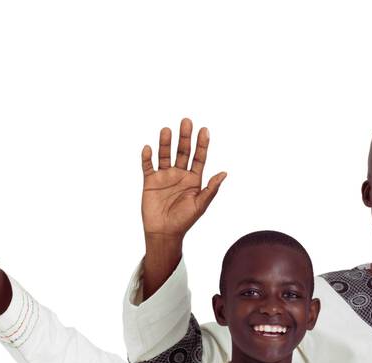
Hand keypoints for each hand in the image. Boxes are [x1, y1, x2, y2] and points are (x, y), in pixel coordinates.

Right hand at [141, 118, 226, 241]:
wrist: (164, 233)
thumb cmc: (184, 221)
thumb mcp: (200, 205)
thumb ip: (211, 189)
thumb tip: (224, 173)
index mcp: (193, 180)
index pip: (199, 158)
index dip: (202, 145)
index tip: (204, 130)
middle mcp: (179, 174)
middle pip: (182, 151)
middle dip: (185, 137)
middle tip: (186, 121)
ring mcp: (164, 176)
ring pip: (165, 155)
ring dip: (165, 143)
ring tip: (167, 130)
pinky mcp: (150, 181)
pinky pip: (147, 165)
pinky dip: (147, 157)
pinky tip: (149, 148)